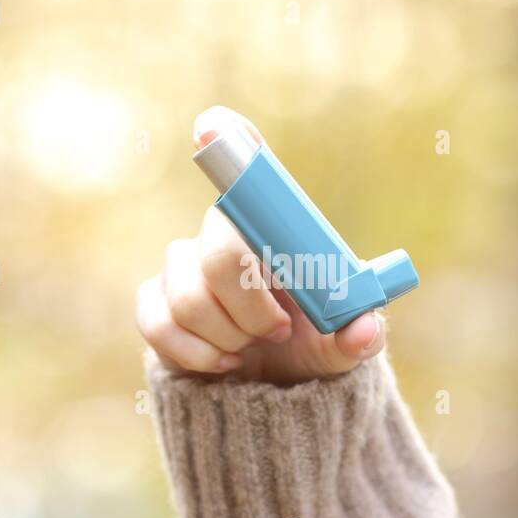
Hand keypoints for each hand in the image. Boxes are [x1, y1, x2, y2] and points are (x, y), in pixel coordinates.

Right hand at [136, 112, 384, 384]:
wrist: (275, 389)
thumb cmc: (313, 346)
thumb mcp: (345, 343)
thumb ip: (360, 335)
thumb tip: (363, 328)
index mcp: (275, 226)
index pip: (249, 166)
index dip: (229, 140)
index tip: (211, 128)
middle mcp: (224, 232)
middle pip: (218, 244)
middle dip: (248, 302)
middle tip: (277, 330)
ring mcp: (184, 265)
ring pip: (187, 293)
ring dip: (228, 335)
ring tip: (252, 349)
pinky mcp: (155, 301)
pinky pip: (157, 320)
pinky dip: (196, 353)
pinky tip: (224, 363)